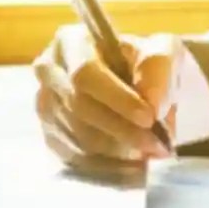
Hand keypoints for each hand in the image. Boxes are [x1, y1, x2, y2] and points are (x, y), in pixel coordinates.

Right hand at [33, 24, 180, 166]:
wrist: (141, 83)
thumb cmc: (146, 62)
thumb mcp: (163, 52)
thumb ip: (159, 71)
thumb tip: (152, 105)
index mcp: (72, 41)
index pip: (85, 73)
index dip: (116, 98)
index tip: (149, 117)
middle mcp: (49, 71)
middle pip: (78, 107)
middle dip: (121, 129)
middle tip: (156, 145)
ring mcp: (45, 105)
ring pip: (77, 135)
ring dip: (117, 151)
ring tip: (150, 154)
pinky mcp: (51, 134)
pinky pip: (73, 158)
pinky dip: (106, 166)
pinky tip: (132, 166)